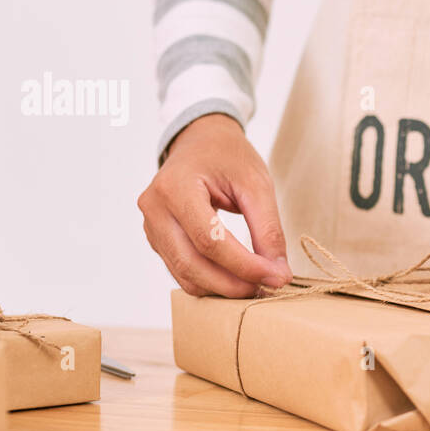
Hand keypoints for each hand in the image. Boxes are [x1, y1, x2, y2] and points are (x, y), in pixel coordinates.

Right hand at [138, 114, 291, 296]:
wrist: (201, 142)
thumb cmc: (228, 157)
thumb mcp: (256, 184)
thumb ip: (268, 228)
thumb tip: (278, 273)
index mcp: (175, 188)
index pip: (209, 241)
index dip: (244, 266)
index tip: (277, 277)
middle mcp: (154, 209)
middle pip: (192, 264)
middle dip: (233, 284)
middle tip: (269, 289)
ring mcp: (151, 227)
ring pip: (185, 275)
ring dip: (222, 289)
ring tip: (257, 286)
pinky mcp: (158, 240)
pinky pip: (182, 271)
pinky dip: (210, 282)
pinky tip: (237, 279)